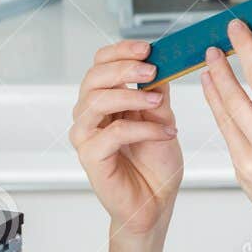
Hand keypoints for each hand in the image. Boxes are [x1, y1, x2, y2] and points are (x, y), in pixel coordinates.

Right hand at [69, 40, 183, 236]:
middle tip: (151, 68)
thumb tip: (163, 60)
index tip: (148, 47)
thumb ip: (157, 92)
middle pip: (94, 78)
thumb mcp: (162, 119)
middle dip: (124, 69)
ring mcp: (86, 135)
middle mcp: (89, 115)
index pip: (100, 64)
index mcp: (104, 101)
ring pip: (98, 101)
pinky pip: (113, 133)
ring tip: (158, 102)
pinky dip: (142, 129)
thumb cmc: (155, 165)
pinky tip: (165, 133)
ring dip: (131, 95)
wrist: (156, 203)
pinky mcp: (90, 157)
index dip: (120, 51)